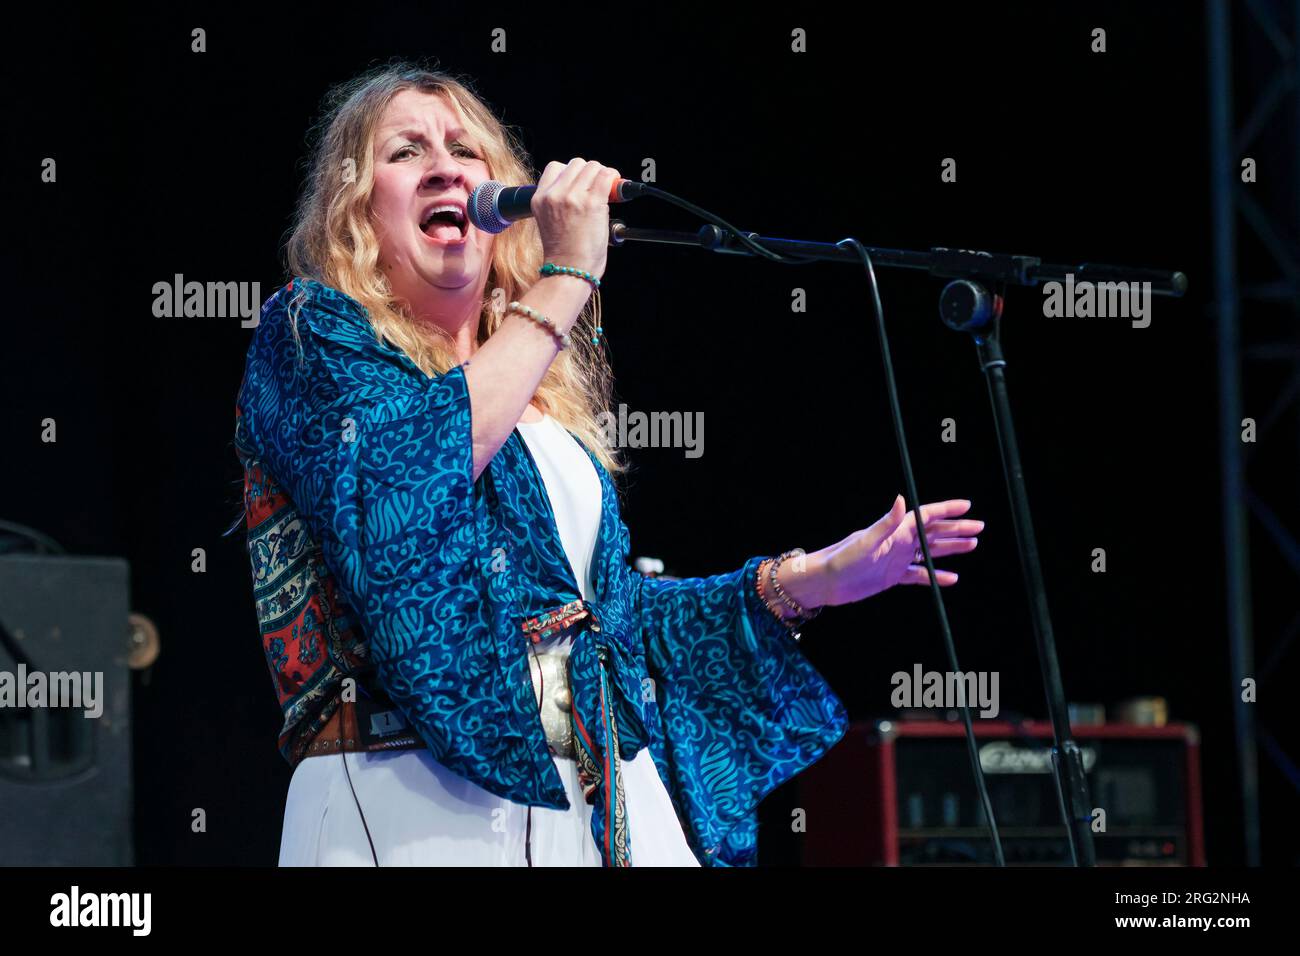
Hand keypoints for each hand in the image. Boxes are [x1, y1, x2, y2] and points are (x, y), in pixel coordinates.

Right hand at [532, 158, 622, 280]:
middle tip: (598, 188)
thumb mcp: (550, 222)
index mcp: (539, 199)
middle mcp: (554, 195)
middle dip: (589, 173)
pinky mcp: (592, 203)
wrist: (569, 272)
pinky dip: (614, 179)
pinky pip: (606, 177)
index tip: (582, 184)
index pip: (556, 167)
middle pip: (576, 164)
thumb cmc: (564, 254)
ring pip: (592, 166)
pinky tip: (616, 190)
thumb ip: (561, 201)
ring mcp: (573, 197)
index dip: (572, 173)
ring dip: (603, 175)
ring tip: (607, 190)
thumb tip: (586, 186)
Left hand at [788, 495, 982, 607]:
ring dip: (951, 549)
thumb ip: (886, 522)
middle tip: (979, 528)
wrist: (825, 582)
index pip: (926, 516)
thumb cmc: (841, 559)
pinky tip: (952, 579)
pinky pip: (920, 575)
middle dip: (957, 529)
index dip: (947, 510)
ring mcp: (897, 559)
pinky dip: (936, 576)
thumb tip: (901, 498)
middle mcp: (899, 542)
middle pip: (934, 532)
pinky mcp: (893, 576)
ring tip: (973, 545)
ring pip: (930, 552)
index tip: (968, 506)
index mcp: (895, 530)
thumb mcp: (866, 541)